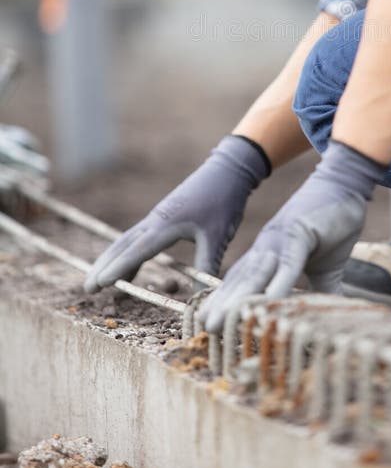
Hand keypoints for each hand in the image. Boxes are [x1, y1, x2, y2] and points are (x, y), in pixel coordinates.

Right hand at [84, 135, 269, 292]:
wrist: (227, 170)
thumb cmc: (224, 201)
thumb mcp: (219, 236)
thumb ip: (207, 264)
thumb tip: (203, 297)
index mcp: (167, 224)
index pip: (138, 250)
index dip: (119, 268)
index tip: (99, 283)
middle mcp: (156, 220)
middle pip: (123, 245)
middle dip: (104, 266)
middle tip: (87, 288)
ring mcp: (158, 216)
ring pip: (127, 240)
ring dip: (112, 259)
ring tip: (98, 281)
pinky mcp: (163, 215)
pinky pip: (139, 237)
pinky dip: (129, 253)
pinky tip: (131, 268)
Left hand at [197, 140, 385, 332]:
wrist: (344, 184)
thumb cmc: (331, 223)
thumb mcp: (324, 266)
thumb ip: (320, 290)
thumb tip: (322, 316)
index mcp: (269, 254)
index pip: (241, 282)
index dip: (224, 302)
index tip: (209, 325)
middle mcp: (267, 248)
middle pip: (239, 281)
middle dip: (220, 306)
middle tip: (203, 331)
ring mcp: (280, 240)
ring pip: (254, 276)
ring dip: (235, 300)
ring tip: (216, 323)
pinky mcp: (299, 234)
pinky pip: (288, 265)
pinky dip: (278, 285)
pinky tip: (269, 303)